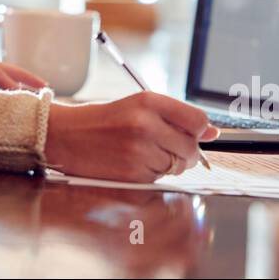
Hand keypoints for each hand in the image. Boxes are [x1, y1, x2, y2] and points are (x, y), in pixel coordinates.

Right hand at [42, 91, 220, 182]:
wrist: (65, 136)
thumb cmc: (102, 121)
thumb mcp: (137, 106)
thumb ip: (176, 116)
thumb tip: (212, 132)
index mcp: (148, 101)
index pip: (197, 119)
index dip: (199, 130)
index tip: (194, 134)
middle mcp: (146, 124)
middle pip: (190, 147)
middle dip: (185, 152)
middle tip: (165, 147)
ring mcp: (139, 150)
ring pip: (177, 165)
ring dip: (167, 164)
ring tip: (143, 152)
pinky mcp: (133, 173)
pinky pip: (159, 178)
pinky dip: (152, 174)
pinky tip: (133, 163)